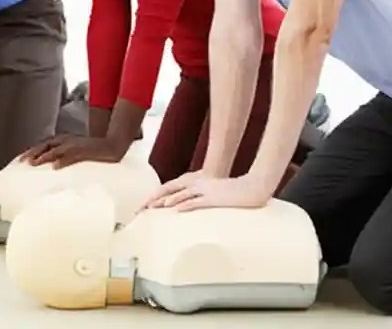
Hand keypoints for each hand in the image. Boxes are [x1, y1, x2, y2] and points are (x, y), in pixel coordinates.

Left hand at [20, 134, 126, 167]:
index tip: (21, 160)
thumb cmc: (93, 152)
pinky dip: (62, 161)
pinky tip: (55, 167)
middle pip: (45, 145)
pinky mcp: (84, 151)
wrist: (112, 146)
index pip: (43, 144)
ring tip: (34, 164)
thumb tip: (51, 167)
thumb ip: (63, 157)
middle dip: (33, 153)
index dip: (31, 151)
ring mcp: (75, 145)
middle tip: (23, 162)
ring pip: (55, 150)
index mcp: (63, 140)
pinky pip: (71, 156)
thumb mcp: (75, 152)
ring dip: (44, 156)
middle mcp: (67, 140)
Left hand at [141, 171, 272, 212]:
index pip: (169, 187)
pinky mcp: (213, 197)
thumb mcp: (211, 192)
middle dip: (154, 198)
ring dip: (166, 201)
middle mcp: (196, 183)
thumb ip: (198, 196)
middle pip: (169, 189)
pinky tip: (176, 210)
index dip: (155, 195)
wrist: (251, 187)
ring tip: (153, 208)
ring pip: (180, 194)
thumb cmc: (231, 192)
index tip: (143, 204)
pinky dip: (185, 205)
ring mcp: (204, 189)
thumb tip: (186, 206)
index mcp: (194, 181)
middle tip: (141, 208)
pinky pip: (196, 201)